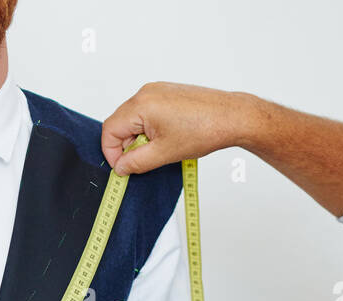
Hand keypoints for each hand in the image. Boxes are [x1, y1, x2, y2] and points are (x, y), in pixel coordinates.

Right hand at [102, 82, 261, 175]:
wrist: (233, 117)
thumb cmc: (205, 130)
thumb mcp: (164, 154)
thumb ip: (135, 163)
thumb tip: (120, 168)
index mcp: (141, 105)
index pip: (110, 130)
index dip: (112, 153)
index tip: (123, 168)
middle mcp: (146, 92)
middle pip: (119, 123)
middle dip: (126, 145)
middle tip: (142, 161)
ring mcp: (156, 90)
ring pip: (132, 118)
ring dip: (138, 138)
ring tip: (159, 148)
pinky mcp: (166, 92)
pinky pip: (146, 112)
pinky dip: (149, 128)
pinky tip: (166, 138)